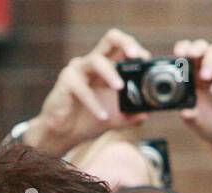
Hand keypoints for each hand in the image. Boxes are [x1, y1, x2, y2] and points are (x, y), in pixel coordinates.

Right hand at [21, 28, 150, 156]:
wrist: (64, 134)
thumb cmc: (88, 120)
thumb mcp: (116, 118)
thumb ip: (132, 114)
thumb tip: (147, 112)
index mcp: (107, 66)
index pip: (123, 46)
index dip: (136, 49)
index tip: (146, 61)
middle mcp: (92, 63)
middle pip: (110, 38)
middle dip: (127, 43)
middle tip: (137, 57)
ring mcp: (78, 70)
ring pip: (96, 60)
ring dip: (111, 73)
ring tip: (120, 88)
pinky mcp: (66, 83)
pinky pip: (81, 89)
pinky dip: (94, 103)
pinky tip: (103, 116)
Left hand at [172, 39, 211, 149]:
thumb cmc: (210, 126)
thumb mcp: (196, 123)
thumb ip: (189, 116)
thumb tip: (184, 111)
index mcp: (193, 77)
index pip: (188, 54)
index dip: (183, 49)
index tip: (178, 54)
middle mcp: (208, 71)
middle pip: (203, 47)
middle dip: (196, 48)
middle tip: (190, 56)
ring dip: (209, 61)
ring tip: (204, 77)